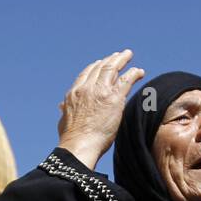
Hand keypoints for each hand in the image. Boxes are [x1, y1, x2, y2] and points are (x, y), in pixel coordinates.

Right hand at [57, 49, 145, 169]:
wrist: (78, 145)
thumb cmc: (71, 139)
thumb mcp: (63, 120)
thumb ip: (65, 110)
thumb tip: (61, 107)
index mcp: (74, 92)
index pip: (86, 73)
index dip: (95, 66)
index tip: (102, 63)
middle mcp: (86, 88)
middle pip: (100, 67)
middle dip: (110, 59)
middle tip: (118, 55)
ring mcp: (100, 91)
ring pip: (112, 68)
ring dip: (122, 59)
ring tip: (128, 55)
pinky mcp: (114, 98)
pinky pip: (126, 80)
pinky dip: (133, 74)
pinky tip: (139, 72)